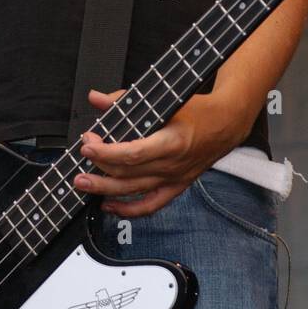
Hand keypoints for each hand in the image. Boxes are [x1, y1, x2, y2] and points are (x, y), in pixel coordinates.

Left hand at [73, 86, 243, 216]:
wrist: (226, 123)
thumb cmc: (197, 109)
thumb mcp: (163, 99)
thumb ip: (126, 100)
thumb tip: (97, 99)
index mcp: (171, 141)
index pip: (133, 154)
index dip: (107, 152)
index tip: (88, 144)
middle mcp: (172, 165)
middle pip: (128, 174)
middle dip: (99, 166)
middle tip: (81, 157)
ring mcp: (173, 179)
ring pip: (133, 192)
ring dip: (104, 189)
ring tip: (83, 183)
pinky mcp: (176, 187)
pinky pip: (150, 205)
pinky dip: (127, 210)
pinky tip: (108, 205)